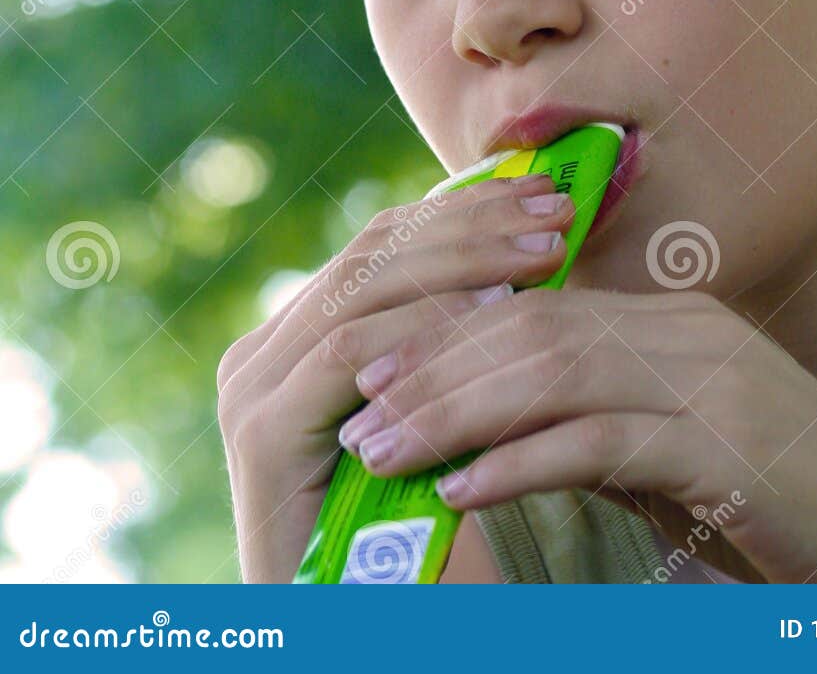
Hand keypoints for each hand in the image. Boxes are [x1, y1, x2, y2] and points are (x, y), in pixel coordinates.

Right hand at [216, 172, 575, 581]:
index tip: (542, 193)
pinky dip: (426, 324)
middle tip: (556, 205)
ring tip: (547, 247)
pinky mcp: (263, 435)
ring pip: (365, 288)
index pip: (383, 245)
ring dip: (465, 259)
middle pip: (374, 252)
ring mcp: (252, 391)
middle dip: (472, 222)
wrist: (362, 630)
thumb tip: (527, 253)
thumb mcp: (439, 413)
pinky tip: (497, 308)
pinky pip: (351, 355)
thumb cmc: (414, 539)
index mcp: (293, 339)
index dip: (463, 210)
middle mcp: (260, 355)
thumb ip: (451, 341)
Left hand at [340, 285, 816, 583]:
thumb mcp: (677, 451)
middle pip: (530, 325)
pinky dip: (518, 462)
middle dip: (432, 363)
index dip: (450, 328)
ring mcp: (707, 381)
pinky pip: (598, 441)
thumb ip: (600, 426)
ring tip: (382, 445)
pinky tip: (460, 491)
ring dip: (454, 409)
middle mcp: (684, 331)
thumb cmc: (784, 502)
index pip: (538, 304)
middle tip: (355, 402)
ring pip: (551, 371)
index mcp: (671, 320)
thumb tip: (500, 437)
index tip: (376, 366)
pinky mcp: (723, 446)